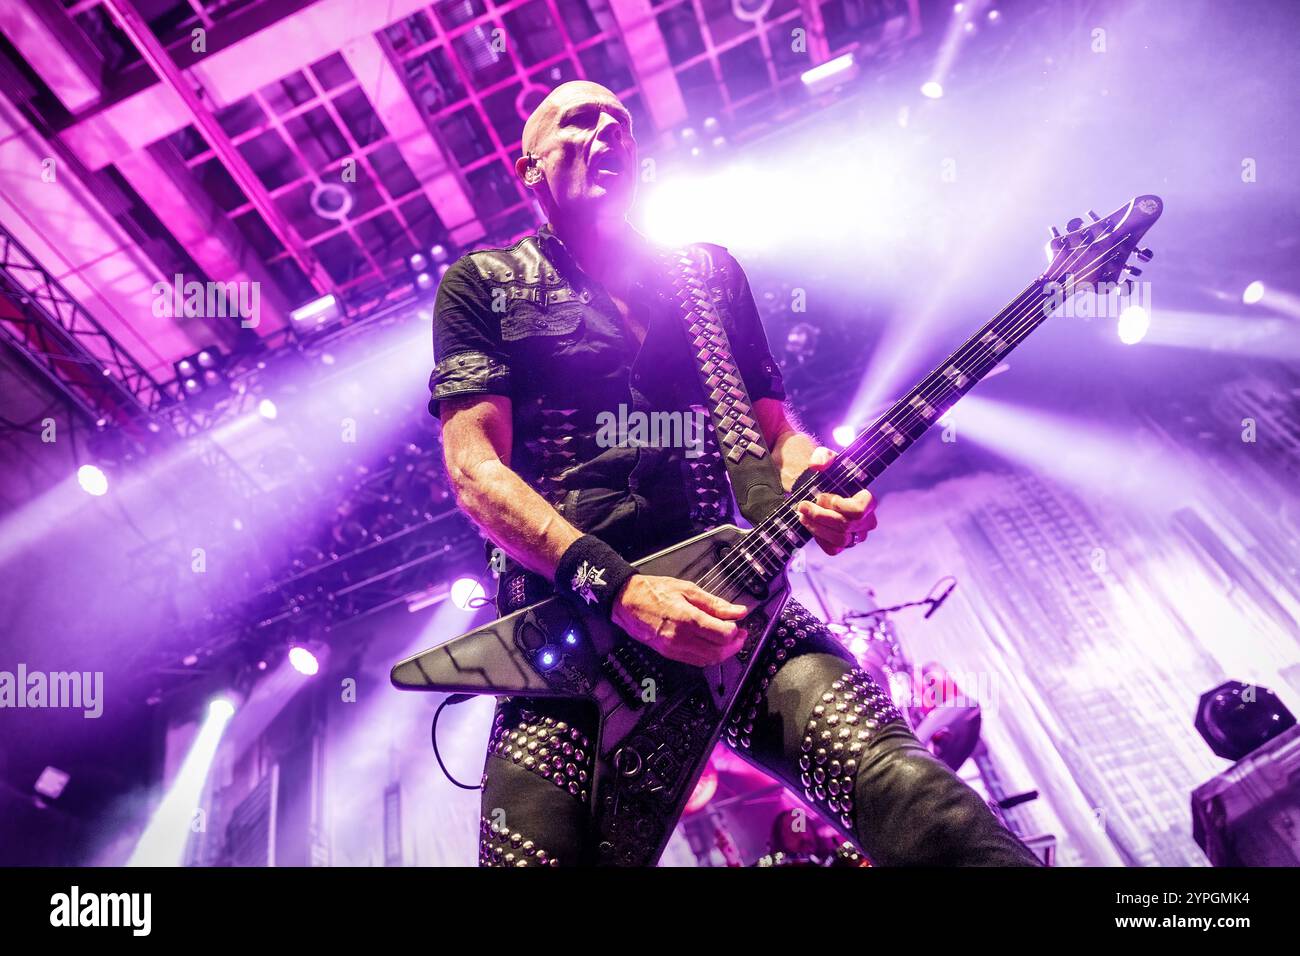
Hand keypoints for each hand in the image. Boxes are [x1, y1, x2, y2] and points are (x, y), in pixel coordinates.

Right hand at [612, 575, 747, 665]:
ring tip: (729, 640)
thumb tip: (737, 611)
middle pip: (718, 652)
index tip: (739, 623)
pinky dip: (709, 656)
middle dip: (734, 645)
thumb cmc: (653, 592)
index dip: (735, 631)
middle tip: (740, 634)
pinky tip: (712, 645)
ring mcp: (673, 649)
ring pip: (708, 660)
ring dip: (723, 653)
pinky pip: (695, 661)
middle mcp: (680, 638)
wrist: (626, 601)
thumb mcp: (688, 589)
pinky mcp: (668, 654)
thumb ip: (715, 603)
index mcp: (687, 619)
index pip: (722, 635)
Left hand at [795, 446, 878, 555]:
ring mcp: (857, 535)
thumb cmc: (825, 474)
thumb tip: (819, 465)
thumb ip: (822, 456)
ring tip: (802, 515)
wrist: (816, 489)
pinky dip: (819, 538)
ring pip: (839, 539)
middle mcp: (867, 520)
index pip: (859, 510)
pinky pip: (833, 549)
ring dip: (816, 527)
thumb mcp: (822, 459)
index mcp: (868, 500)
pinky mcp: (844, 545)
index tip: (822, 496)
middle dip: (820, 515)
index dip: (839, 506)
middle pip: (845, 525)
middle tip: (803, 505)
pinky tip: (809, 525)